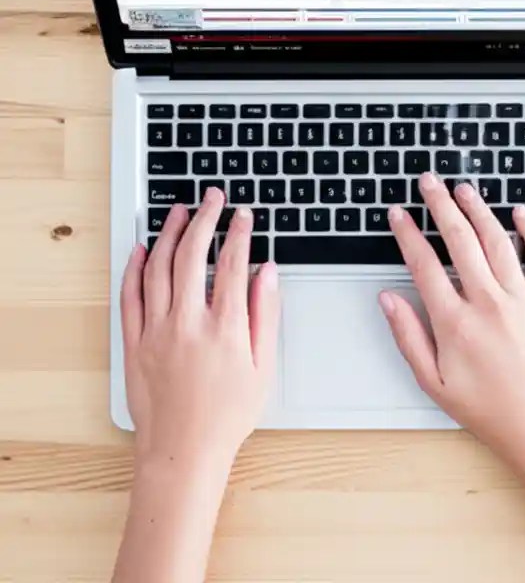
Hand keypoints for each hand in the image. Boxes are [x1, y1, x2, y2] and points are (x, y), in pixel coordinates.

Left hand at [120, 188, 279, 469]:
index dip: (240, 234)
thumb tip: (269, 274)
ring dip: (169, 234)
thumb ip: (267, 315)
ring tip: (179, 212)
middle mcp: (188, 323)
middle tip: (212, 199)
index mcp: (225, 329)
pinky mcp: (134, 343)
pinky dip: (135, 267)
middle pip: (193, 256)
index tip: (243, 216)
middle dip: (204, 220)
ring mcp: (156, 331)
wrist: (183, 450)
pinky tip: (142, 249)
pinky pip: (130, 296)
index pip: (234, 265)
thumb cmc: (228, 415)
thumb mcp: (264, 366)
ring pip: (158, 268)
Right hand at [380, 173, 524, 459]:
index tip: (398, 214)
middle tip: (429, 182)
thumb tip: (388, 300)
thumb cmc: (489, 411)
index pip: (424, 264)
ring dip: (478, 210)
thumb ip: (409, 337)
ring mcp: (523, 300)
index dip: (408, 234)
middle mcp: (488, 303)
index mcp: (454, 323)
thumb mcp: (434, 382)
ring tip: (464, 189)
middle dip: (440, 205)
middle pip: (460, 240)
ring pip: (498, 241)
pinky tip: (521, 213)